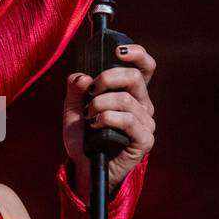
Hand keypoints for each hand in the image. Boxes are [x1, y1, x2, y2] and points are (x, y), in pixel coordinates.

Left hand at [62, 43, 155, 198]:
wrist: (85, 168)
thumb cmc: (84, 139)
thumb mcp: (72, 110)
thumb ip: (75, 90)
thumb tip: (82, 77)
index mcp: (131, 93)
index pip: (144, 67)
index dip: (137, 53)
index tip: (119, 50)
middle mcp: (142, 105)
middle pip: (134, 77)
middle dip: (107, 79)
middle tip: (90, 93)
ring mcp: (145, 123)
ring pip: (126, 100)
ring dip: (100, 105)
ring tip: (89, 116)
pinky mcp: (144, 140)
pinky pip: (128, 120)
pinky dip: (107, 119)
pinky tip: (96, 125)